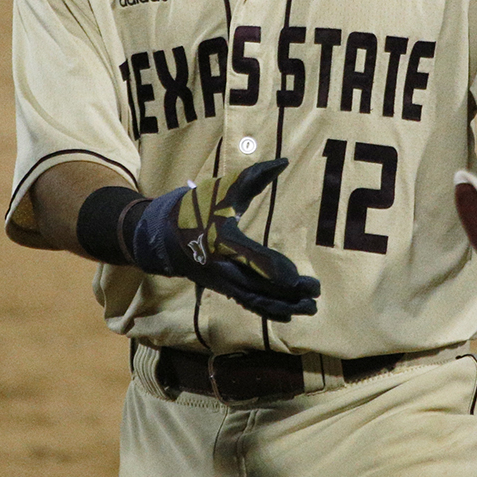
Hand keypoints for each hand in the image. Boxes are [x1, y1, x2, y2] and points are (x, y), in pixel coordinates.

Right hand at [131, 159, 321, 320]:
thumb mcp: (222, 188)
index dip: (272, 269)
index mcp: (220, 240)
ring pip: (254, 299)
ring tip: (310, 308)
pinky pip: (247, 302)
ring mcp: (221, 281)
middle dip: (287, 292)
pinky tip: (288, 314)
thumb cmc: (195, 208)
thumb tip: (283, 162)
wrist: (161, 235)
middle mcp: (220, 266)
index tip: (295, 278)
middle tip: (315, 291)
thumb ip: (254, 176)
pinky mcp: (222, 287)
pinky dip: (267, 310)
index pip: (249, 257)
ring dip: (283, 306)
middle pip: (256, 286)